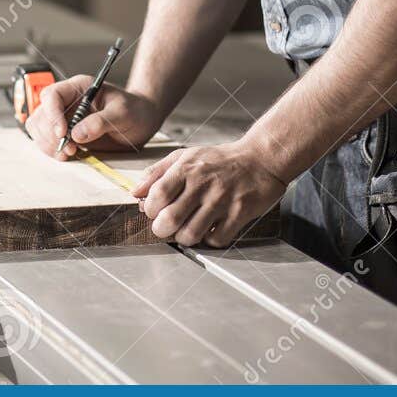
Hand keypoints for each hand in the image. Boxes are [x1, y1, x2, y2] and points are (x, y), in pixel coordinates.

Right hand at [28, 75, 162, 159]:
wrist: (141, 121)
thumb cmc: (135, 110)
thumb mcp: (122, 112)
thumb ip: (100, 122)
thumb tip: (77, 135)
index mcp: (78, 88)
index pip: (52, 95)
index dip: (52, 114)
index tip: (62, 132)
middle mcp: (67, 101)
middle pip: (41, 114)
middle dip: (50, 134)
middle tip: (69, 148)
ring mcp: (64, 118)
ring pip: (39, 128)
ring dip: (48, 143)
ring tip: (68, 153)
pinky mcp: (66, 134)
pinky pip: (47, 140)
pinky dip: (51, 150)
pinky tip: (67, 155)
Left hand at [130, 138, 286, 247]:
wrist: (261, 158)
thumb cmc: (219, 159)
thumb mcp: (185, 156)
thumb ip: (157, 173)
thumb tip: (135, 192)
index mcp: (187, 168)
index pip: (158, 195)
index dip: (151, 209)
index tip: (154, 212)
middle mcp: (203, 183)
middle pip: (171, 218)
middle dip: (161, 230)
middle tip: (165, 228)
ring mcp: (222, 199)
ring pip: (191, 233)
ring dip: (184, 238)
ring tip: (187, 230)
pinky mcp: (240, 213)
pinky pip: (217, 239)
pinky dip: (209, 240)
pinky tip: (210, 230)